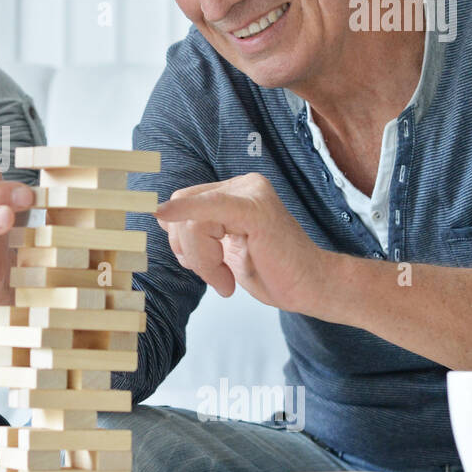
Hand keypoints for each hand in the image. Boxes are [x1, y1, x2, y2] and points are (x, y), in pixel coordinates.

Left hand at [155, 172, 327, 313]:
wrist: (311, 287)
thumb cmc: (272, 270)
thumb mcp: (224, 248)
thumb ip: (198, 230)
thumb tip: (160, 215)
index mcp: (234, 191)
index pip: (185, 204)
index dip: (180, 238)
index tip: (199, 266)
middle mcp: (243, 185)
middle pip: (182, 207)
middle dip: (187, 249)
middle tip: (216, 276)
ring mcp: (251, 193)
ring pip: (192, 221)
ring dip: (202, 261)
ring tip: (226, 280)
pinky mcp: (255, 210)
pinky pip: (208, 208)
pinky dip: (184, 215)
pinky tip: (169, 222)